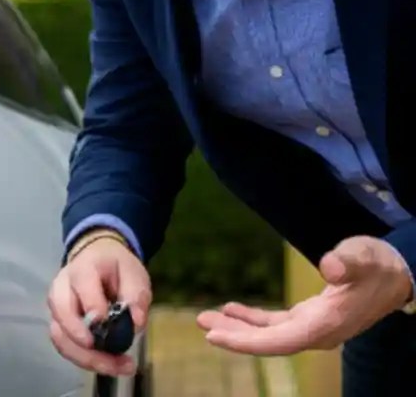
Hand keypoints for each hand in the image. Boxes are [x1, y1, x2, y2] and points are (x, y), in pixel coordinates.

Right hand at [47, 234, 149, 376]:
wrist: (95, 259)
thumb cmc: (115, 267)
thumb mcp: (133, 273)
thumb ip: (136, 294)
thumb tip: (136, 323)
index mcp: (82, 269)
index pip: (82, 287)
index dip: (94, 308)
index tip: (109, 327)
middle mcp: (61, 287)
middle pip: (63, 315)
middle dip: (85, 344)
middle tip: (115, 361)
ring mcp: (57, 307)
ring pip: (59, 336)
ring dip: (85, 358)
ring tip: (116, 368)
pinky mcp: (59, 323)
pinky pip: (64, 345)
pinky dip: (84, 360)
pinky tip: (107, 365)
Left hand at [197, 236, 413, 354]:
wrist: (398, 273)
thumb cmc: (379, 264)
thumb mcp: (364, 256)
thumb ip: (347, 262)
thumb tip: (329, 265)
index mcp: (326, 324)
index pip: (279, 341)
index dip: (245, 342)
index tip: (215, 336)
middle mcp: (318, 333)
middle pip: (269, 342)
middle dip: (234, 336)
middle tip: (202, 323)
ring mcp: (314, 327)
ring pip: (269, 335)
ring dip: (239, 327)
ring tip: (206, 317)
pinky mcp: (311, 318)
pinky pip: (276, 325)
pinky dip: (253, 319)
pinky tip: (232, 309)